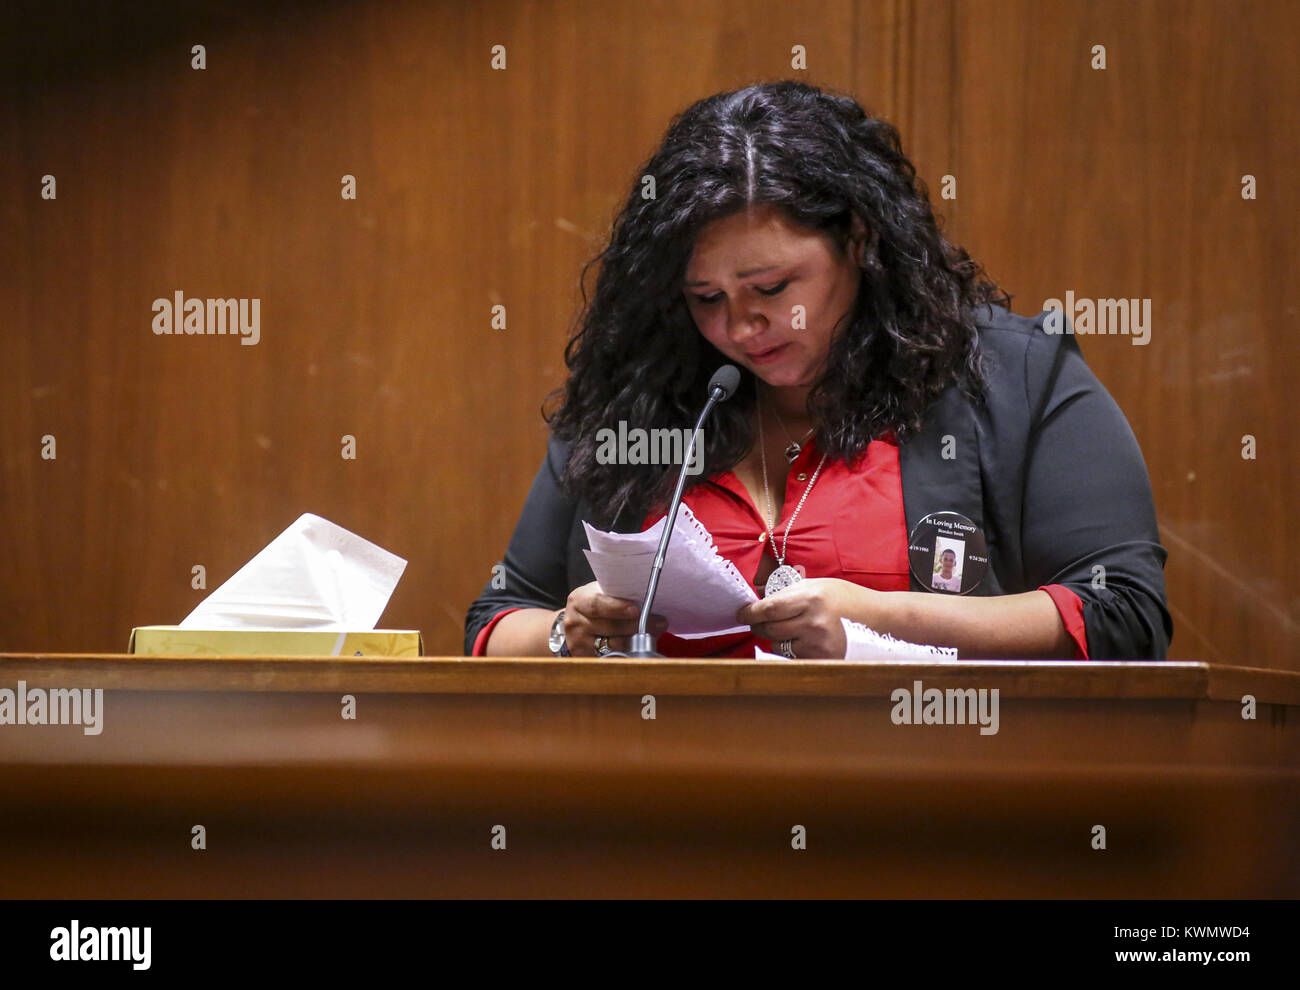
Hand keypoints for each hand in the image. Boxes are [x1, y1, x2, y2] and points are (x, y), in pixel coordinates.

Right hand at [564, 581, 667, 655]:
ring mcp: (578, 642)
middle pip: (610, 627)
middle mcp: (575, 622)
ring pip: (613, 645)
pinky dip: (628, 653)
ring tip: (654, 634)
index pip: (598, 604)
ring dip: (637, 640)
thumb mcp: (600, 592)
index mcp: (580, 600)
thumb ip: (617, 594)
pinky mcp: (585, 658)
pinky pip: (611, 657)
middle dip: (637, 625)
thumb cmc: (594, 605)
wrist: (575, 623)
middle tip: (659, 623)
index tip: (636, 610)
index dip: (618, 608)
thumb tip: (647, 598)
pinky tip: (640, 647)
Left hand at [737, 578, 887, 658]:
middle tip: (760, 622)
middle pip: (768, 629)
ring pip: (777, 645)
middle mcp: (813, 622)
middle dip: (759, 626)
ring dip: (775, 639)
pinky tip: (803, 640)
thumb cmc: (846, 599)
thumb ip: (787, 592)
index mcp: (810, 598)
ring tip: (789, 629)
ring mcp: (818, 644)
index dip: (749, 613)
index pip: (768, 608)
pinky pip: (792, 657)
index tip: (741, 613)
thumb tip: (757, 598)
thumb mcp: (817, 585)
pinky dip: (790, 649)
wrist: (880, 620)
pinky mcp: (822, 659)